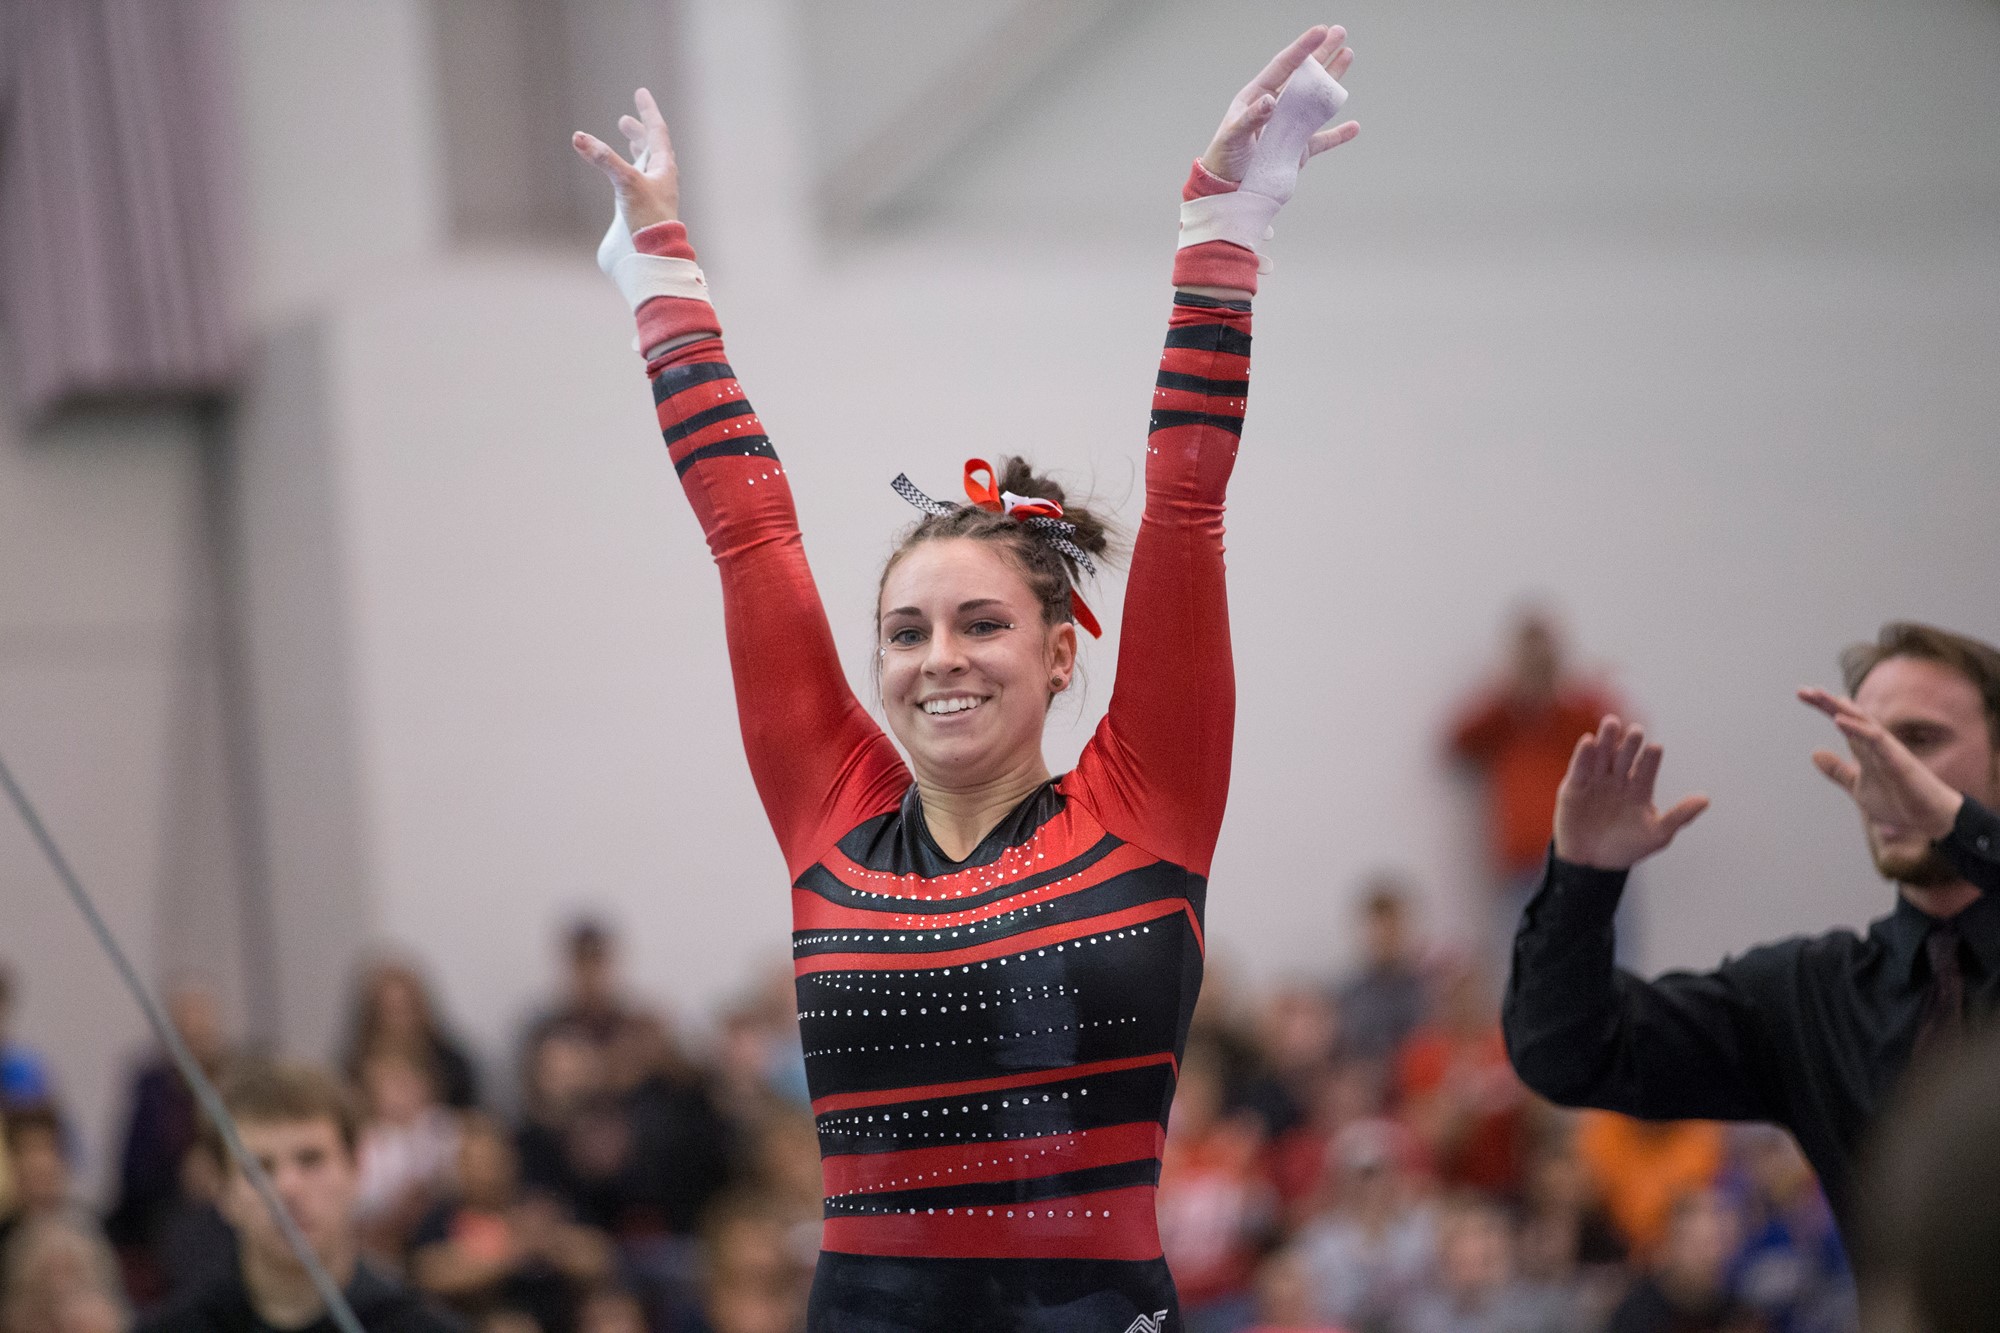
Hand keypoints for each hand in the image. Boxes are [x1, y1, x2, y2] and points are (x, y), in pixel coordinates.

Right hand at [572, 87, 678, 230]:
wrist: (655, 251)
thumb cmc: (648, 217)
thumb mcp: (625, 182)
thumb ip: (603, 159)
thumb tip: (579, 137)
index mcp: (664, 166)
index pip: (657, 130)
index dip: (648, 111)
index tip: (641, 93)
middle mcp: (661, 177)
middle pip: (651, 146)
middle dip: (638, 131)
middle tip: (624, 121)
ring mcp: (653, 192)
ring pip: (645, 163)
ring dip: (635, 149)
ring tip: (627, 139)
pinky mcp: (643, 206)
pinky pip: (636, 180)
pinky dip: (627, 169)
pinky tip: (621, 174)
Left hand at [1200, 25, 1358, 183]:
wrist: (1228, 188)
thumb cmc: (1224, 158)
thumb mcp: (1232, 136)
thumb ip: (1250, 118)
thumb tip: (1270, 100)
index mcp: (1257, 97)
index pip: (1284, 66)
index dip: (1302, 48)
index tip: (1321, 31)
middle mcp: (1276, 107)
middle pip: (1303, 74)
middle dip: (1321, 52)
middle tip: (1339, 32)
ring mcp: (1289, 126)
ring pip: (1316, 99)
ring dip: (1332, 79)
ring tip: (1347, 55)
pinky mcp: (1298, 149)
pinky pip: (1322, 139)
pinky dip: (1338, 135)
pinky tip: (1353, 127)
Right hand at [1553, 716, 1709, 869]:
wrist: (1593, 865)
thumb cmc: (1628, 848)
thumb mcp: (1658, 834)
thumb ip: (1680, 815)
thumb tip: (1706, 798)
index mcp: (1639, 787)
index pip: (1646, 767)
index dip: (1650, 758)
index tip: (1655, 749)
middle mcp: (1618, 780)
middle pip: (1624, 757)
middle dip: (1629, 744)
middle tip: (1636, 730)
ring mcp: (1595, 782)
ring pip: (1602, 756)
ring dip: (1606, 740)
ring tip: (1612, 724)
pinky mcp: (1574, 787)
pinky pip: (1579, 768)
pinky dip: (1583, 755)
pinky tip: (1589, 741)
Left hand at [1798, 686, 1963, 839]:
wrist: (1928, 819)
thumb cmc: (1897, 801)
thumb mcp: (1858, 787)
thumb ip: (1839, 770)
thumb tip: (1814, 753)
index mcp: (1865, 748)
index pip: (1842, 720)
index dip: (1824, 706)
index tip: (1802, 693)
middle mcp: (1875, 743)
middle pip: (1850, 715)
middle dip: (1827, 702)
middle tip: (1803, 691)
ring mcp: (1887, 749)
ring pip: (1863, 721)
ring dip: (1841, 708)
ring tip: (1820, 696)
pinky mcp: (1897, 759)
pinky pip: (1875, 738)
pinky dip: (1857, 728)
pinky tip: (1838, 720)